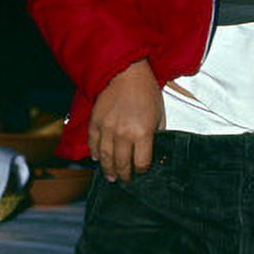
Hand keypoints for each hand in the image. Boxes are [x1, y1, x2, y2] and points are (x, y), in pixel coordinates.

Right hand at [89, 60, 164, 181]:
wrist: (126, 73)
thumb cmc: (146, 90)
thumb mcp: (159, 112)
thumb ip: (157, 132)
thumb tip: (155, 147)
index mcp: (142, 132)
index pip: (141, 162)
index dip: (142, 170)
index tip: (142, 172)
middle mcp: (123, 134)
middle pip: (121, 163)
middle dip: (124, 175)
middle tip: (125, 180)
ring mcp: (106, 129)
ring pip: (105, 158)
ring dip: (108, 170)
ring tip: (111, 177)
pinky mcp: (95, 123)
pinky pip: (93, 144)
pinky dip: (95, 153)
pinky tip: (98, 159)